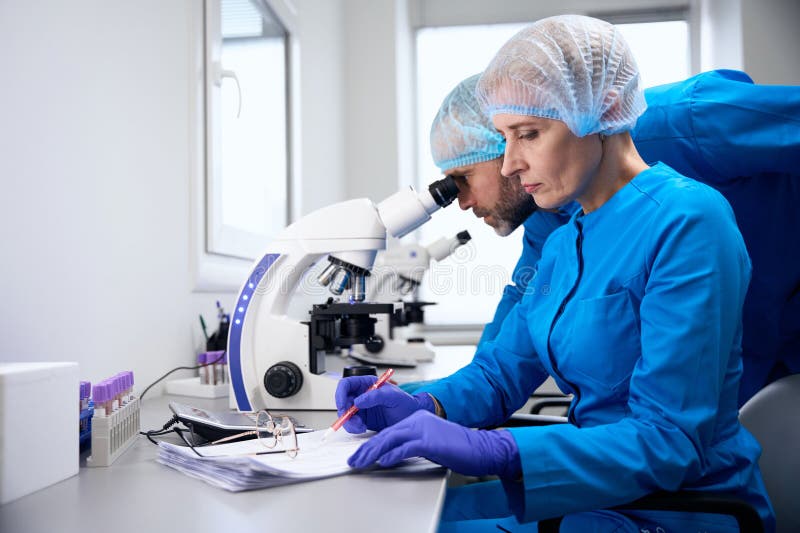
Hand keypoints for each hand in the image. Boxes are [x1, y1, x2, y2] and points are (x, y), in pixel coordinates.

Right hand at [334, 376, 433, 432]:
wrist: (412, 419)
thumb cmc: (406, 404)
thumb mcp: (393, 396)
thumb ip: (375, 396)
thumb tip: (358, 401)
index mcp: (367, 384)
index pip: (346, 384)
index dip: (340, 394)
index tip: (343, 405)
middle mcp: (362, 395)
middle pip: (343, 401)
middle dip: (345, 412)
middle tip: (353, 420)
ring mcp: (362, 408)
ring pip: (345, 414)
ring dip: (349, 422)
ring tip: (361, 426)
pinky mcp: (363, 420)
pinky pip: (351, 424)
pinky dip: (353, 427)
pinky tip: (362, 428)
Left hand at [347, 410, 521, 478]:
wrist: (479, 447)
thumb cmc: (457, 448)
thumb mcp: (430, 443)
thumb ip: (412, 445)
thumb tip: (391, 455)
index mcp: (417, 419)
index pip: (388, 431)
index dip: (371, 444)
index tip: (359, 454)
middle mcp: (418, 420)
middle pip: (385, 434)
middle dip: (366, 449)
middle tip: (353, 460)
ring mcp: (424, 429)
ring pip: (391, 439)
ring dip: (373, 452)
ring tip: (361, 462)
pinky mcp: (430, 441)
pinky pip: (406, 447)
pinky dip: (393, 455)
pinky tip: (383, 461)